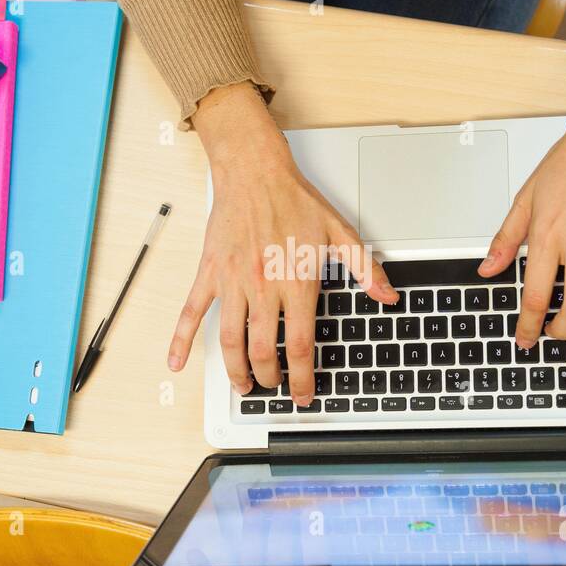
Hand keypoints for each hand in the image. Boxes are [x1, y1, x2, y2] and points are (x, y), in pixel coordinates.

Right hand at [167, 83, 397, 404]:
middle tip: (274, 387)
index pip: (298, 346)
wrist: (254, 171)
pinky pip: (191, 311)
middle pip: (262, 351)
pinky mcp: (210, 273)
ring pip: (229, 341)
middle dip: (270, 378)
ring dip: (235, 370)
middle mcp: (263, 288)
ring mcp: (232, 282)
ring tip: (243, 386)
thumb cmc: (294, 199)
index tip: (303, 394)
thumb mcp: (341, 232)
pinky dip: (181, 339)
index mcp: (296, 283)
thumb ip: (365, 268)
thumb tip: (388, 296)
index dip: (301, 378)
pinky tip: (176, 361)